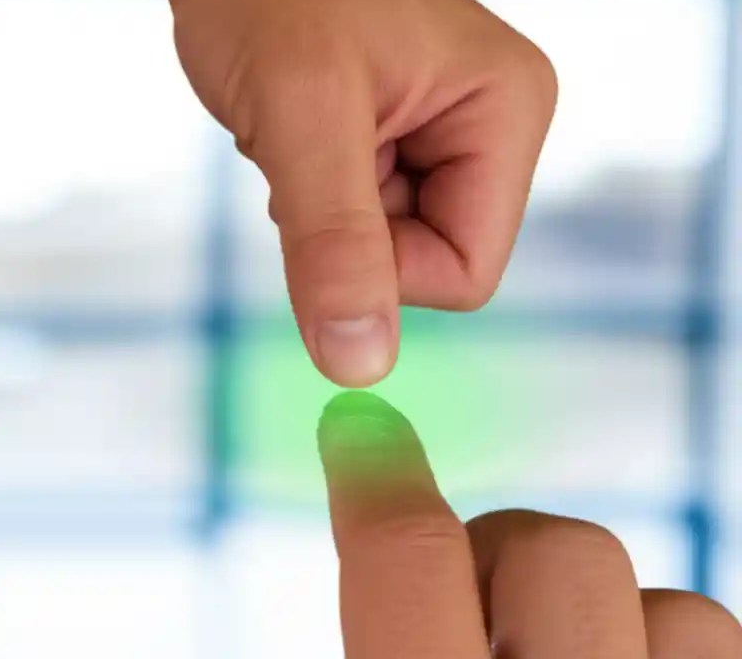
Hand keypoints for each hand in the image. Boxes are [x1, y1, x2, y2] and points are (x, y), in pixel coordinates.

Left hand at [137, 0, 557, 386]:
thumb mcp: (303, 120)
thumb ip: (336, 245)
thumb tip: (359, 365)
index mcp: (507, 110)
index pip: (467, 269)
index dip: (382, 265)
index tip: (323, 193)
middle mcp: (489, 127)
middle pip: (428, 262)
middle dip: (348, 228)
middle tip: (307, 146)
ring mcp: (442, 137)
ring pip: (382, 247)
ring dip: (320, 207)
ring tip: (299, 125)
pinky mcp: (394, 144)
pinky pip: (353, 219)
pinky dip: (308, 191)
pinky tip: (295, 127)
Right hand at [319, 392, 741, 657]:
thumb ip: (387, 636)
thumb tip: (389, 551)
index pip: (406, 562)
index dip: (375, 477)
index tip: (358, 427)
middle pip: (557, 552)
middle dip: (509, 560)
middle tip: (477, 622)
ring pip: (675, 608)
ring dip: (617, 627)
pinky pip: (720, 646)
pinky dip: (675, 658)